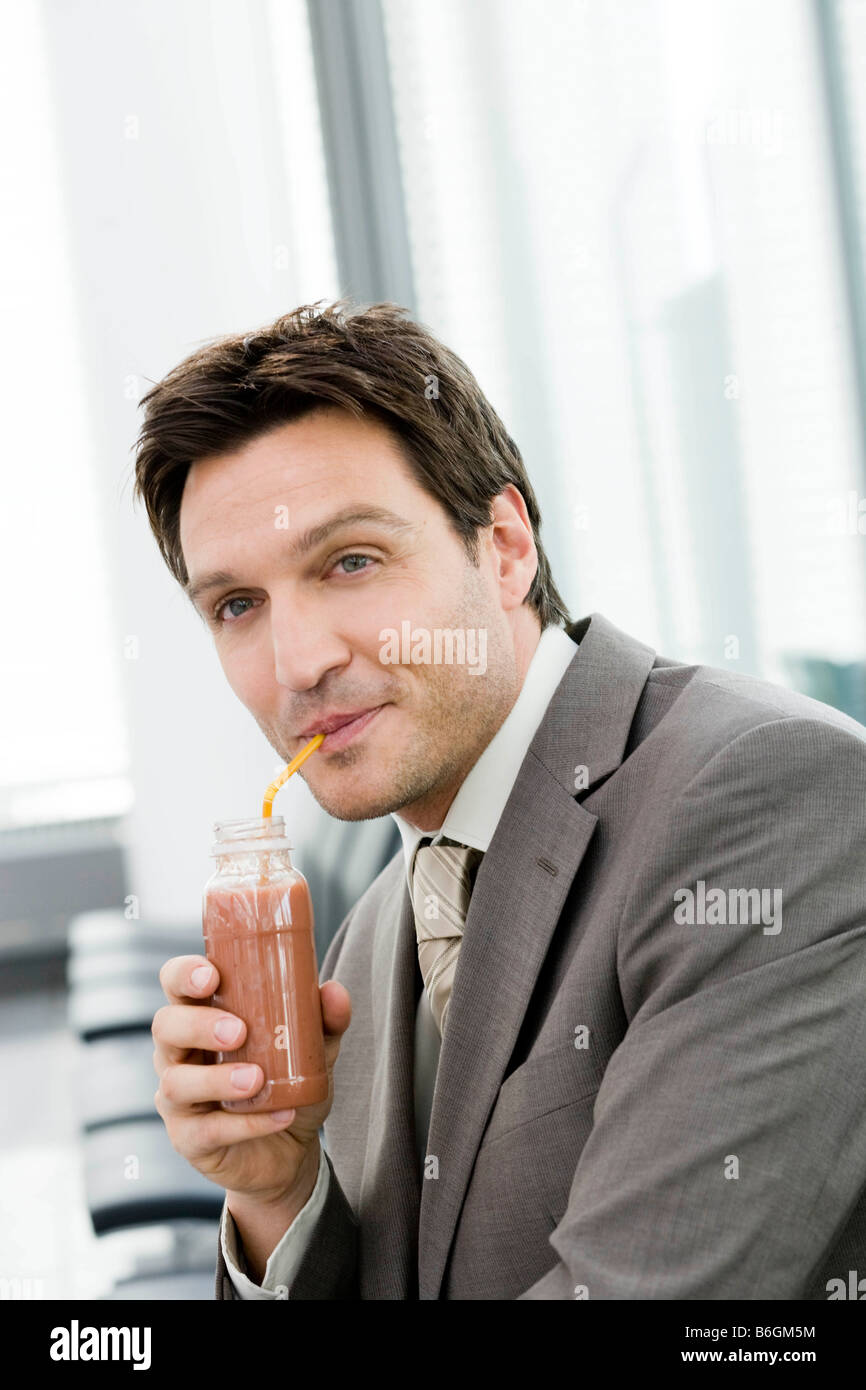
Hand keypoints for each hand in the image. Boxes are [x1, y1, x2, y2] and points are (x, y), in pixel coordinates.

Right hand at [152, 954, 350, 1204]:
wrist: (291, 1150)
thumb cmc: (286, 1083)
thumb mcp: (311, 1049)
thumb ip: (324, 1020)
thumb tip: (334, 991)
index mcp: (202, 1016)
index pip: (175, 983)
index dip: (184, 975)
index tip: (212, 976)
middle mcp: (180, 1054)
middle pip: (166, 1027)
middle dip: (197, 1025)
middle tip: (238, 1031)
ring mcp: (179, 1099)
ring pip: (176, 1083)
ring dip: (216, 1079)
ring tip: (256, 1079)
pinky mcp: (190, 1140)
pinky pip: (207, 1130)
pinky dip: (246, 1123)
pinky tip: (279, 1115)